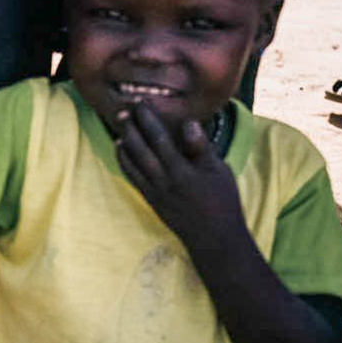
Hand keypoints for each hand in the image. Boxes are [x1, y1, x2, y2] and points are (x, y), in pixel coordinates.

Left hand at [115, 101, 243, 247]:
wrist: (214, 239)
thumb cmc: (222, 201)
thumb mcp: (218, 172)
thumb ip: (200, 148)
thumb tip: (188, 123)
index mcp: (182, 172)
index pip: (160, 140)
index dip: (149, 120)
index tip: (142, 104)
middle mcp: (163, 181)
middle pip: (141, 149)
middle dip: (131, 128)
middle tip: (123, 109)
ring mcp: (154, 191)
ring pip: (133, 163)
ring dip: (124, 142)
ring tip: (119, 124)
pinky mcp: (150, 199)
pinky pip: (132, 177)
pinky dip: (124, 161)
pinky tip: (121, 149)